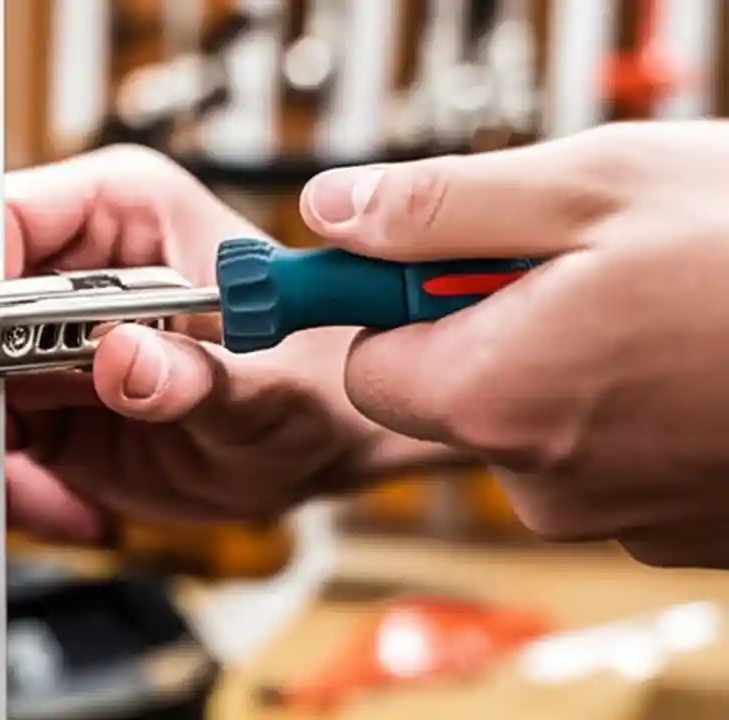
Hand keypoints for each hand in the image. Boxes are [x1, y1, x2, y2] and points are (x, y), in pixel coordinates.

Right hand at [5, 145, 461, 543]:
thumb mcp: (269, 389)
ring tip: (59, 487)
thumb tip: (122, 359)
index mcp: (126, 213)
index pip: (14, 215)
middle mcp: (78, 273)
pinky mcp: (48, 409)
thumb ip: (196, 378)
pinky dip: (22, 487)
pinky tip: (80, 506)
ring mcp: (55, 345)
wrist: (324, 446)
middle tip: (7, 432)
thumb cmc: (312, 382)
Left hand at [300, 120, 728, 567]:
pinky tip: (700, 359)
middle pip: (452, 396)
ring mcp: (617, 515)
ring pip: (535, 426)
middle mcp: (544, 482)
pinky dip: (632, 406)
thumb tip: (333, 210)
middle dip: (489, 323)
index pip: (365, 368)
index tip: (419, 257)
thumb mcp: (593, 185)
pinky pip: (608, 459)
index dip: (387, 304)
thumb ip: (439, 205)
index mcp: (497, 398)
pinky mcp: (679, 531)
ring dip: (570, 360)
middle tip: (584, 262)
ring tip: (664, 306)